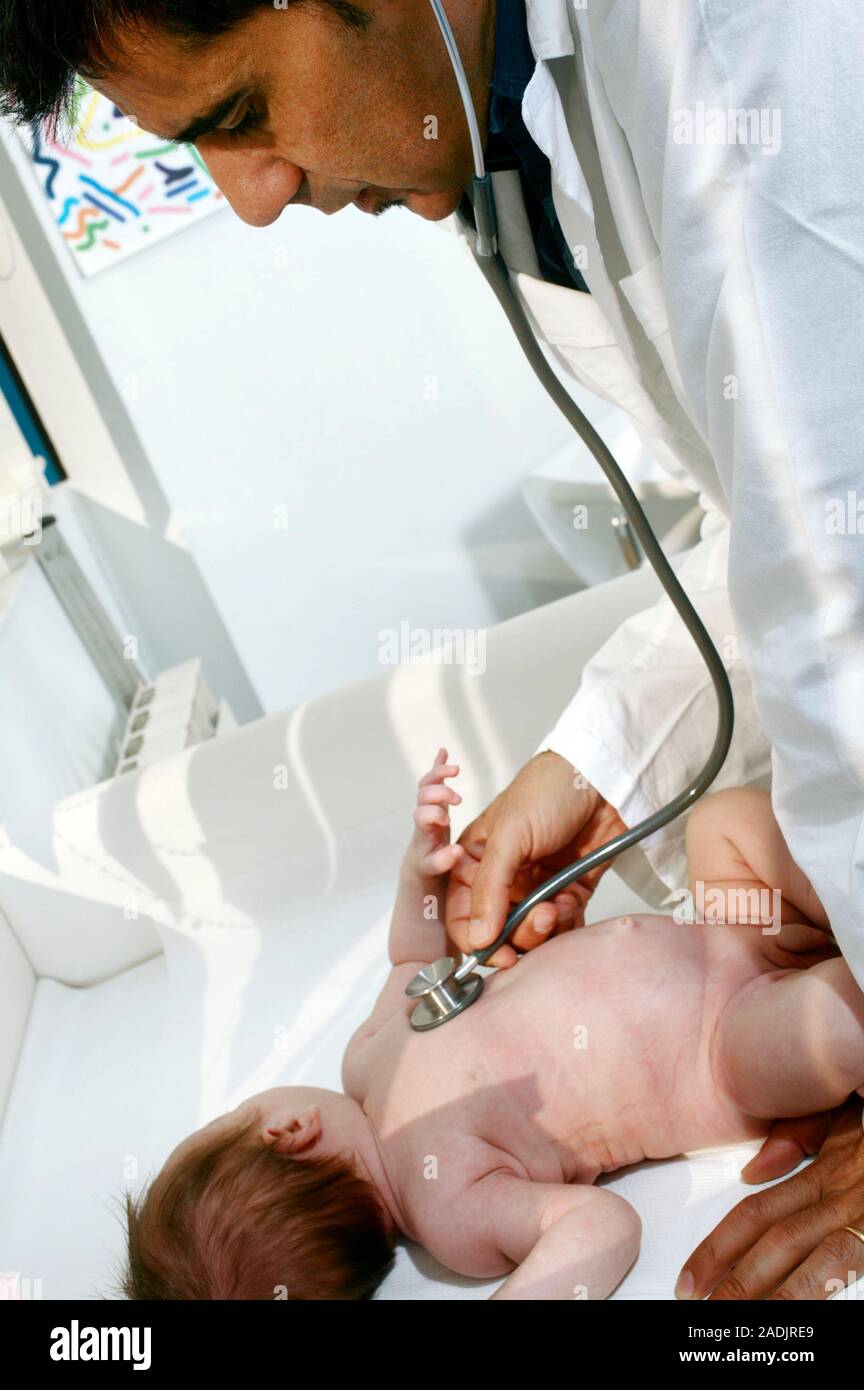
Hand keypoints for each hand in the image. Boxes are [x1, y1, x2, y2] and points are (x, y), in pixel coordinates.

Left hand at [406, 747, 465, 878]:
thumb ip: (444, 860)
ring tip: (455, 770)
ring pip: (427, 784)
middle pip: (424, 795)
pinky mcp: (435, 801)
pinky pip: (434, 780)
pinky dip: (438, 766)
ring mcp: (428, 806)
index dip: (433, 814)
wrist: (420, 861)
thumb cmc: (429, 865)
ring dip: (439, 773)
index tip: (446, 821)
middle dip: (440, 792)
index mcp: (423, 831)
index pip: (422, 816)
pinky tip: (443, 751)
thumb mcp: (434, 868)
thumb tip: (457, 851)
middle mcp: (423, 815)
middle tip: (458, 800)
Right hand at [445, 751, 625, 967]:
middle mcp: (505, 877)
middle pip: (500, 930)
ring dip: (546, 927)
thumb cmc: (547, 791)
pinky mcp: (570, 887)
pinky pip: (564, 923)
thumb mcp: (510, 836)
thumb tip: (478, 938)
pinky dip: (568, 921)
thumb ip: (491, 889)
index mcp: (477, 860)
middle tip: (541, 917)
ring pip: (533, 932)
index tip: (497, 955)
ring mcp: (538, 884)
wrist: (602, 778)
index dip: (476, 939)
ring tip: (558, 904)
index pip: (463, 913)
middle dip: (519, 933)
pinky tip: (572, 898)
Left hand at [677, 1098, 863, 1299]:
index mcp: (828, 1169)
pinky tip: (804, 1318)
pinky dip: (824, 1293)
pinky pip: (851, 1268)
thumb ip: (799, 1134)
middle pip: (779, 1244)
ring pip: (817, 1265)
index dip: (720, 1246)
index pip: (758, 1211)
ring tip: (739, 1329)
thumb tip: (754, 1172)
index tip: (691, 1278)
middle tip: (700, 1311)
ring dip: (776, 1299)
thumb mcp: (842, 1111)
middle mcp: (845, 1195)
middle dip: (737, 1282)